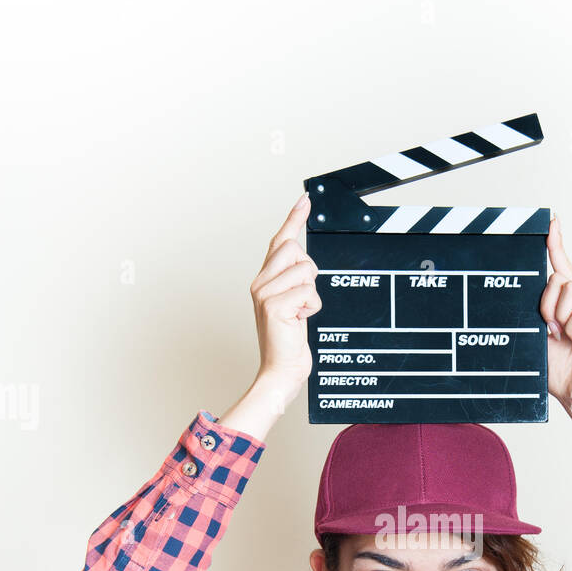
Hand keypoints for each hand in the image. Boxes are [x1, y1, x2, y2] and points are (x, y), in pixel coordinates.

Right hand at [250, 191, 320, 390]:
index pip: (279, 241)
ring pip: (305, 270)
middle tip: (302, 300)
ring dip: (312, 294)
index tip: (305, 200)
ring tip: (299, 313)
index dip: (293, 218)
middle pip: (296, 249)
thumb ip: (294, 280)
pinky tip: (299, 321)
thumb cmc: (288, 341)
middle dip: (309, 272)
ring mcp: (263, 293)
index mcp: (264, 279)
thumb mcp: (293, 305)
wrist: (281, 370)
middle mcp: (259, 282)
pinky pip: (308, 291)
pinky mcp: (273, 305)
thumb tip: (305, 260)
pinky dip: (312, 307)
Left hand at [540, 217, 571, 413]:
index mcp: (570, 306)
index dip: (557, 245)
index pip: (563, 268)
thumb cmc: (558, 371)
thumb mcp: (538, 336)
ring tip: (564, 338)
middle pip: (560, 280)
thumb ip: (537, 312)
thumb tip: (531, 290)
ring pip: (569, 292)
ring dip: (558, 317)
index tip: (552, 222)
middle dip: (545, 304)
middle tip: (548, 329)